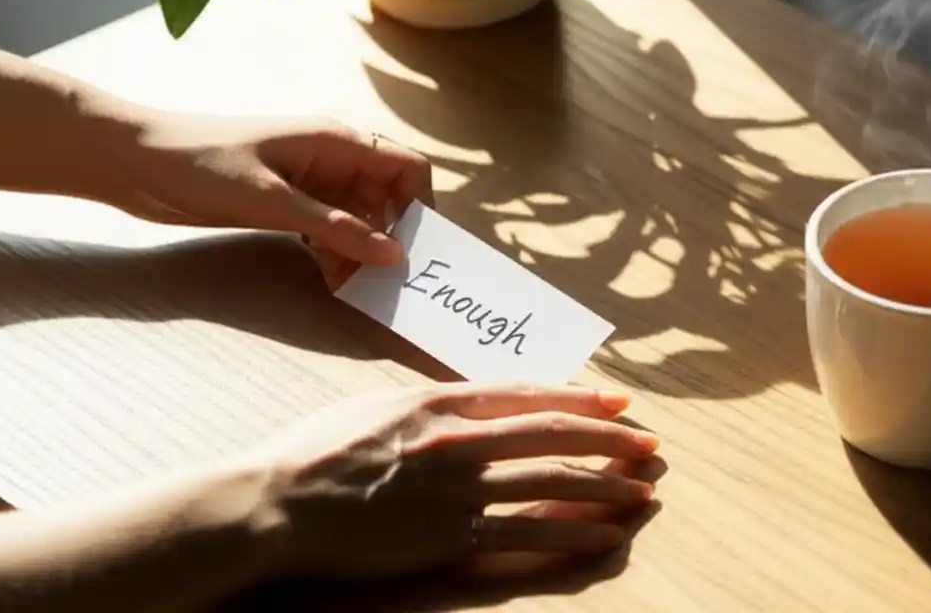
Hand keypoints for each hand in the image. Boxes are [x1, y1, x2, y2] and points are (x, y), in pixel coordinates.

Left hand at [112, 111, 433, 288]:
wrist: (133, 162)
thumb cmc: (200, 166)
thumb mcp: (272, 202)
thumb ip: (335, 229)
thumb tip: (393, 254)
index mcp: (334, 141)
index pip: (406, 169)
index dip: (420, 209)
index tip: (414, 253)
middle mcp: (329, 157)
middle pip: (386, 197)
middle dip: (392, 238)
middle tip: (390, 283)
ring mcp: (308, 180)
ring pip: (358, 218)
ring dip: (362, 252)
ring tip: (358, 290)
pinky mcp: (285, 201)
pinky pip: (328, 229)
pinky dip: (335, 254)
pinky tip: (332, 282)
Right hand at [244, 384, 659, 579]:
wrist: (280, 503)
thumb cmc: (316, 454)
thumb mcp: (374, 409)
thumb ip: (426, 406)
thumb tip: (461, 403)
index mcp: (438, 401)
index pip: (525, 394)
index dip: (578, 398)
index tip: (616, 402)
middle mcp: (457, 436)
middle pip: (551, 433)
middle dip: (609, 439)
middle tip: (650, 443)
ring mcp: (457, 485)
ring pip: (551, 481)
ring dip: (606, 485)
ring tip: (643, 491)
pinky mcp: (451, 533)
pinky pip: (528, 531)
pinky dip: (574, 534)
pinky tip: (605, 537)